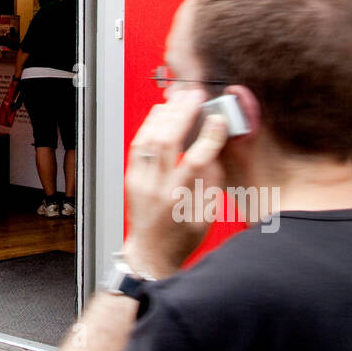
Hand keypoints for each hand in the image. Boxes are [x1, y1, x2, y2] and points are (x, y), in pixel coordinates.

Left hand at [124, 90, 228, 277]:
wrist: (150, 253)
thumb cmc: (182, 238)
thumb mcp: (207, 217)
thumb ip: (212, 182)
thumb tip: (214, 148)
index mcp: (179, 200)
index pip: (196, 160)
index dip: (209, 137)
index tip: (219, 120)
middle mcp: (157, 188)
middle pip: (168, 141)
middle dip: (184, 114)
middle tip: (197, 97)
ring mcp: (140, 181)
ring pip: (150, 138)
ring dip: (166, 114)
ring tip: (181, 98)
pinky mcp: (132, 177)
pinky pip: (139, 144)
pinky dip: (150, 124)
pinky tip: (162, 112)